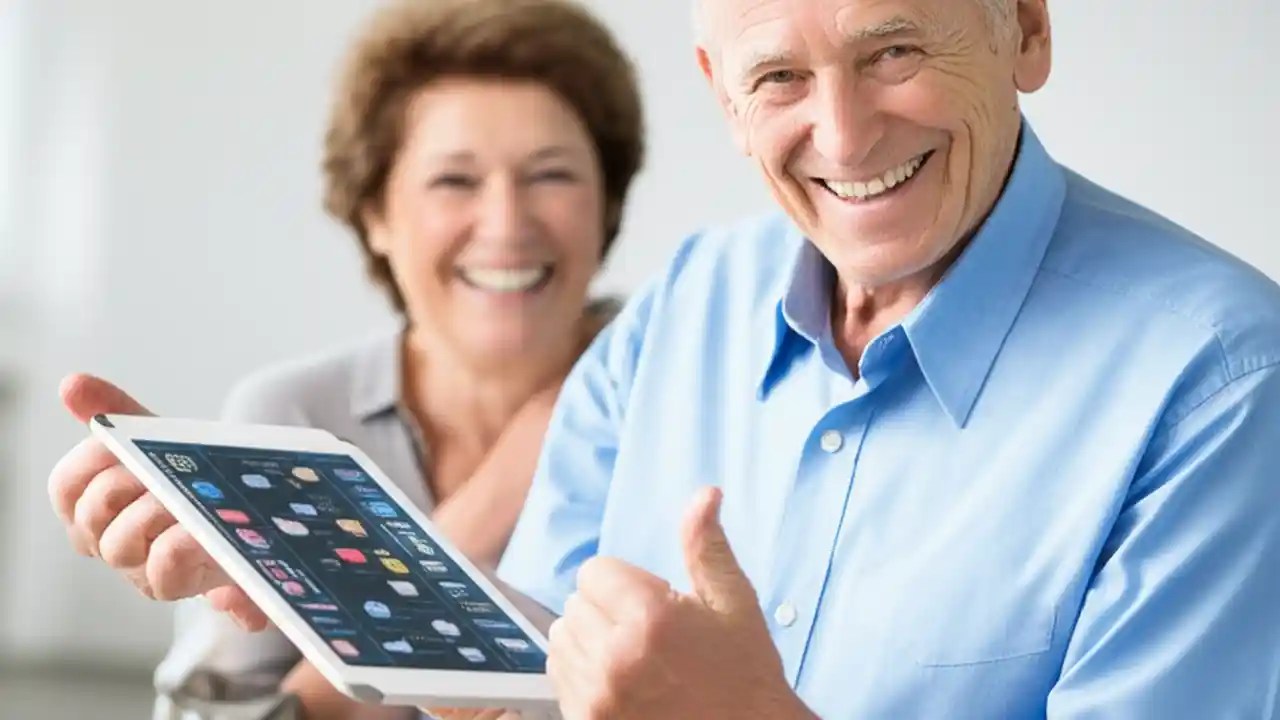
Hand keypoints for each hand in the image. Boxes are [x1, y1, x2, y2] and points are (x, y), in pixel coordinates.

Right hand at [47, 373, 268, 629]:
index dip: (88, 462)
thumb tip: (72, 384)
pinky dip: (185, 549)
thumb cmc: (193, 476)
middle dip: (125, 487)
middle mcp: (115, 546)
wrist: (254, 506)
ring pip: (129, 549)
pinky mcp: (190, 588)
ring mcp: (150, 573)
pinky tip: (212, 534)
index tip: (117, 443)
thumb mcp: (158, 440)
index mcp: (95, 512)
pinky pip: (175, 572)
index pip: (66, 487)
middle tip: (156, 471)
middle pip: (93, 520)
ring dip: (159, 516)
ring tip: (190, 499)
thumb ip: (116, 413)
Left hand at [546, 487, 814, 719]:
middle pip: (575, 603)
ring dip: (590, 641)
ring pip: (562, 639)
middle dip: (606, 610)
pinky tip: (621, 683)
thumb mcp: (734, 604)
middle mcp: (616, 657)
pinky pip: (560, 677)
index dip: (623, 582)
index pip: (594, 572)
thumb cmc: (743, 672)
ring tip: (632, 658)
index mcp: (650, 618)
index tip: (652, 603)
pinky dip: (582, 674)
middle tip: (647, 635)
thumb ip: (707, 547)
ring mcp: (597, 695)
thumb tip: (705, 492)